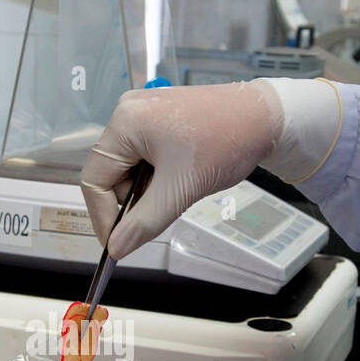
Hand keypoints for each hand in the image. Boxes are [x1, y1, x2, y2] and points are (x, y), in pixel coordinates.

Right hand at [78, 80, 283, 258]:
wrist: (265, 118)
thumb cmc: (227, 140)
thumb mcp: (179, 191)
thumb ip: (142, 224)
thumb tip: (117, 248)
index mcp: (125, 123)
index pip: (94, 180)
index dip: (103, 216)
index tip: (117, 242)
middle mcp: (128, 112)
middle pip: (110, 174)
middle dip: (130, 202)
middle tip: (156, 216)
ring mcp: (143, 113)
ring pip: (128, 169)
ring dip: (146, 190)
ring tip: (177, 191)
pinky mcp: (159, 119)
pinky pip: (144, 158)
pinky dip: (157, 177)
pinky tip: (180, 178)